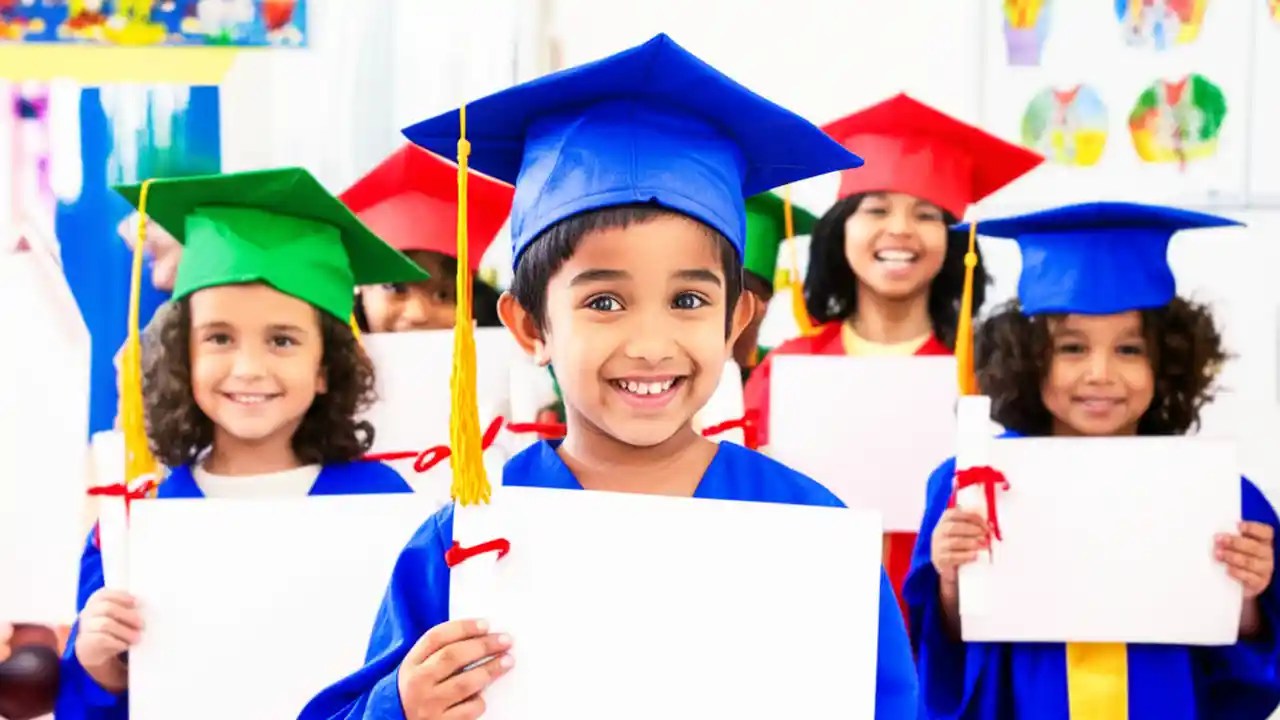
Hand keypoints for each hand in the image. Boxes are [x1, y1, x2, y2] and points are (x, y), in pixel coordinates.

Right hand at [74, 589, 142, 674]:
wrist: (92, 649)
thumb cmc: (110, 628)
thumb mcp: (117, 615)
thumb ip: (126, 609)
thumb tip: (144, 610)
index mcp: (96, 601)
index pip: (105, 594)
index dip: (122, 597)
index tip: (136, 602)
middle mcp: (88, 612)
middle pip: (107, 608)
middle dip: (127, 615)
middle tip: (141, 624)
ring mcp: (85, 627)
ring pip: (105, 624)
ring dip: (125, 631)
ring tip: (137, 637)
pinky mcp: (86, 643)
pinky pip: (102, 640)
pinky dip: (117, 642)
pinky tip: (125, 645)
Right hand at [398, 619, 513, 719]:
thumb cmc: (417, 692)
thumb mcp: (419, 669)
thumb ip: (440, 653)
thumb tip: (480, 636)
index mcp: (411, 664)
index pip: (436, 638)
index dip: (463, 628)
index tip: (486, 624)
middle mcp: (417, 683)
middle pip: (452, 656)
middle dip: (483, 646)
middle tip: (506, 641)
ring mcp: (428, 706)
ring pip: (465, 683)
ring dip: (491, 669)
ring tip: (507, 661)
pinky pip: (468, 709)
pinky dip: (480, 700)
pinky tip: (485, 694)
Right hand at [932, 508, 988, 585]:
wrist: (946, 563)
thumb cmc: (958, 544)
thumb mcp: (963, 531)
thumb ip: (974, 525)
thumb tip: (990, 524)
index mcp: (945, 520)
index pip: (955, 514)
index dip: (972, 518)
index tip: (985, 525)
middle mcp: (939, 531)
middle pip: (954, 527)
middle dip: (972, 530)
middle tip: (985, 536)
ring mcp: (938, 545)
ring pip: (954, 541)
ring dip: (972, 543)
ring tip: (983, 546)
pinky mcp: (940, 559)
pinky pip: (953, 556)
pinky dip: (966, 556)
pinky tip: (975, 555)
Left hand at [1217, 521, 1274, 598]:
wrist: (1241, 581)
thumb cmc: (1238, 556)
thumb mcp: (1238, 544)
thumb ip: (1232, 537)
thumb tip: (1218, 532)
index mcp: (1264, 541)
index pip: (1265, 532)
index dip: (1253, 528)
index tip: (1238, 526)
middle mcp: (1266, 555)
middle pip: (1255, 547)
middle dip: (1235, 542)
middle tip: (1219, 540)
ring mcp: (1264, 569)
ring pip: (1250, 562)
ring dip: (1232, 557)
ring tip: (1218, 554)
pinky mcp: (1259, 583)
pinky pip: (1249, 577)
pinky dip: (1237, 572)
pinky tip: (1227, 569)